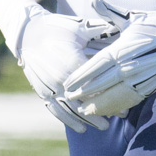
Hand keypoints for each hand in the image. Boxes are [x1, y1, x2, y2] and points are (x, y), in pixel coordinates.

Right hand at [20, 8, 116, 131]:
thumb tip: (122, 27)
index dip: (111, 91)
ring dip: (89, 119)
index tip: (127, 97)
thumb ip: (100, 30)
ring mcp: (50, 88)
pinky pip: (57, 110)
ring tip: (105, 126)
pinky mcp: (43, 93)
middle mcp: (60, 79)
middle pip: (87, 99)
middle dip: (105, 107)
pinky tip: (82, 128)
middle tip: (123, 114)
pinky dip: (69, 121)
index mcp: (71, 62)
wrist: (28, 34)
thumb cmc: (57, 28)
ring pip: (73, 109)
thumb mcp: (79, 27)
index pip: (96, 82)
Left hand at [61, 0, 155, 118]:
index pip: (97, 66)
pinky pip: (131, 100)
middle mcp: (131, 65)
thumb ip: (109, 12)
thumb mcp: (131, 18)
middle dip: (85, 93)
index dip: (81, 77)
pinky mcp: (151, 85)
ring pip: (117, 96)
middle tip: (70, 99)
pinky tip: (108, 111)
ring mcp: (142, 77)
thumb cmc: (154, 25)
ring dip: (100, 105)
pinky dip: (118, 106)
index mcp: (123, 48)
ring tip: (85, 110)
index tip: (68, 85)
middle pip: (103, 84)